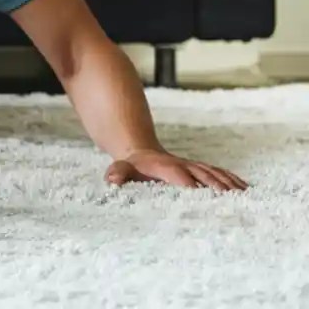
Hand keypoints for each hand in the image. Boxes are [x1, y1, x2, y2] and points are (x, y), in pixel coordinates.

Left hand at [105, 149, 247, 190]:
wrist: (141, 152)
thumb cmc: (133, 167)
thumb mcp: (121, 169)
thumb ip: (117, 174)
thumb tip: (112, 181)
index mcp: (167, 167)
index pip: (182, 179)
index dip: (194, 189)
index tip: (206, 203)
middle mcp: (185, 165)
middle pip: (206, 177)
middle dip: (220, 190)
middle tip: (235, 207)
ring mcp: (195, 166)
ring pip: (217, 175)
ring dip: (231, 186)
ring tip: (247, 201)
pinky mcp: (202, 168)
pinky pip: (221, 173)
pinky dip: (234, 181)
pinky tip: (247, 191)